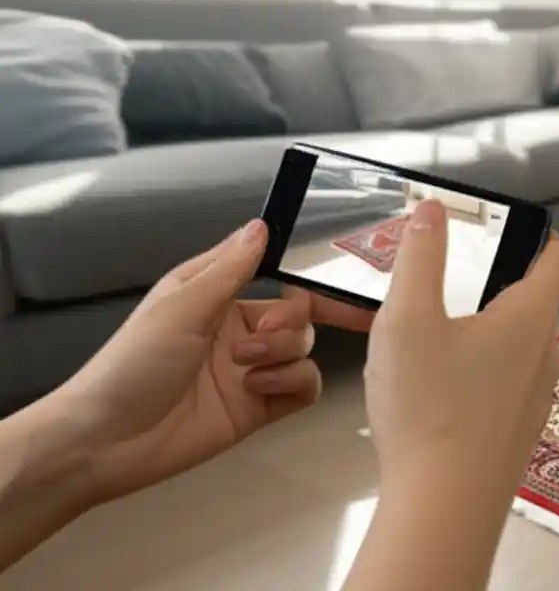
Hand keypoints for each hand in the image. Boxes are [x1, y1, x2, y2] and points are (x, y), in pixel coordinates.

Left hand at [55, 220, 373, 502]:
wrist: (105, 443)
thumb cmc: (130, 366)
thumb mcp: (180, 306)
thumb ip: (230, 268)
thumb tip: (262, 225)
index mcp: (215, 296)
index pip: (277, 275)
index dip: (309, 278)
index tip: (343, 280)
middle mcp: (238, 330)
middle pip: (300, 314)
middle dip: (291, 325)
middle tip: (262, 340)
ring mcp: (251, 370)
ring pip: (305, 350)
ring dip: (283, 355)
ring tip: (246, 371)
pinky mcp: (259, 408)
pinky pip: (304, 388)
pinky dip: (292, 385)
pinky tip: (259, 391)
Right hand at [344, 200, 558, 590]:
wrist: (444, 508)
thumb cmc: (429, 413)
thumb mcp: (406, 319)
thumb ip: (420, 257)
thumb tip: (432, 211)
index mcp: (530, 317)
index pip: (557, 257)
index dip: (538, 234)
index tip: (510, 225)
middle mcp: (546, 354)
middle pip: (531, 300)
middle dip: (492, 284)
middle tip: (447, 280)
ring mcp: (537, 397)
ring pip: (516, 346)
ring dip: (482, 331)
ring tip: (429, 335)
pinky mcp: (518, 430)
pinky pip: (505, 385)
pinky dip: (478, 373)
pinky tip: (434, 388)